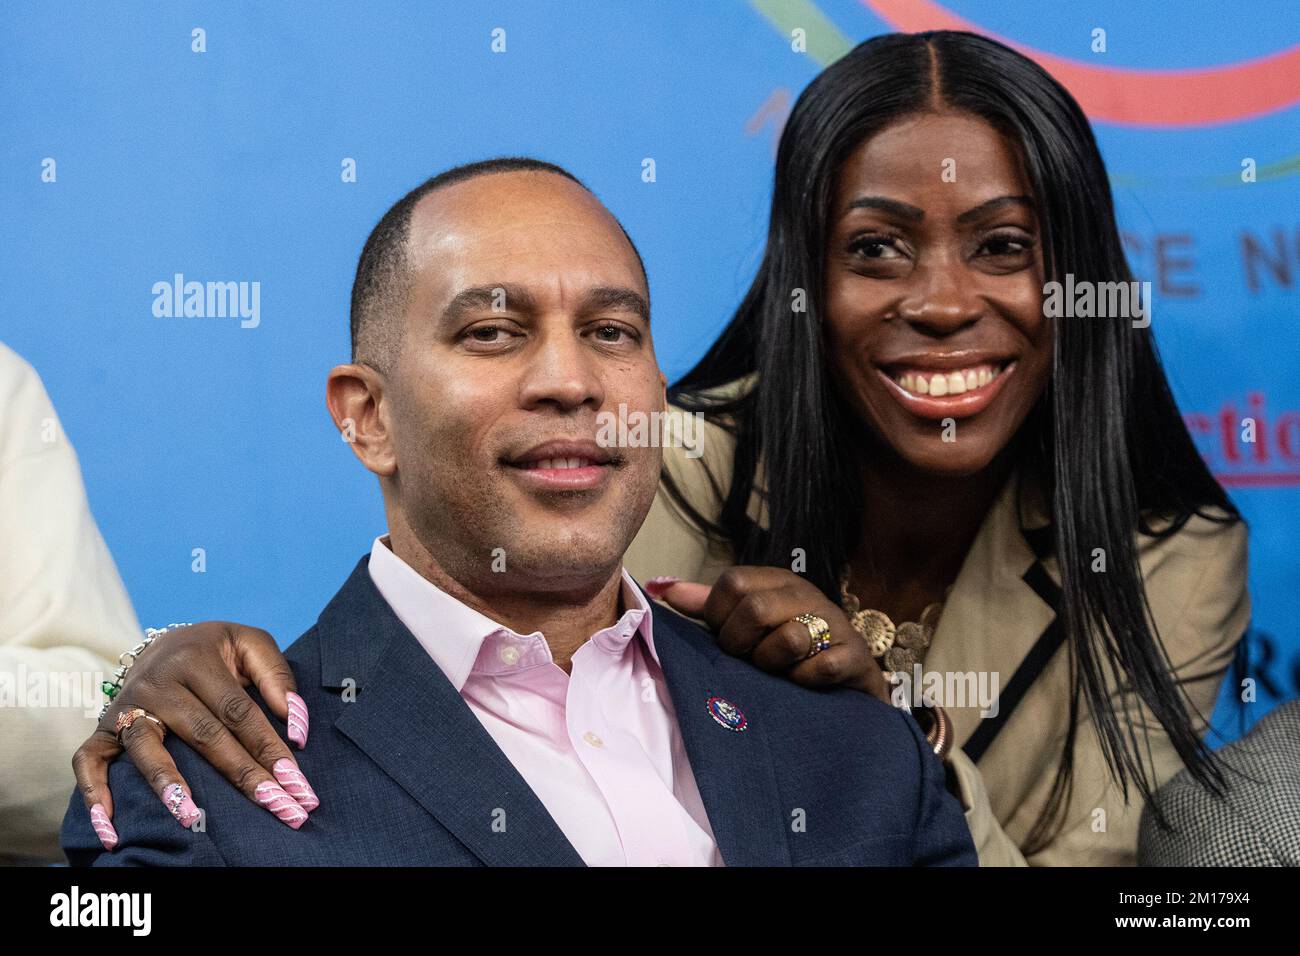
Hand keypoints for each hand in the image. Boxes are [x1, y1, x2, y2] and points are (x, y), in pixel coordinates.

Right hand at [73, 622, 316, 850]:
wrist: (162, 644)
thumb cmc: (215, 650)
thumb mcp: (249, 643)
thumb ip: (277, 676)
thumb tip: (296, 725)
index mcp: (195, 659)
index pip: (238, 711)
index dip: (268, 746)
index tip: (294, 780)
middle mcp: (157, 682)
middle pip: (204, 735)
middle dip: (243, 775)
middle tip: (275, 806)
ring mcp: (127, 706)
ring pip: (147, 749)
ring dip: (169, 785)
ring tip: (192, 816)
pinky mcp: (103, 727)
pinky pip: (89, 760)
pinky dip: (94, 793)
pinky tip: (109, 827)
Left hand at [645, 567, 888, 702]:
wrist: (848, 677)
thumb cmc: (785, 647)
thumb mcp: (747, 621)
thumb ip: (709, 606)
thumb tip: (663, 590)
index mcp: (777, 581)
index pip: (733, 583)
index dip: (718, 616)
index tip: (723, 638)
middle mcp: (807, 595)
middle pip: (756, 608)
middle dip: (740, 643)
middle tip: (745, 658)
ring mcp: (835, 624)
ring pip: (790, 638)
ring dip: (772, 664)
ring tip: (775, 671)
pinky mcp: (855, 656)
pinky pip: (823, 667)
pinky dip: (805, 680)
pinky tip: (802, 683)